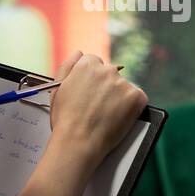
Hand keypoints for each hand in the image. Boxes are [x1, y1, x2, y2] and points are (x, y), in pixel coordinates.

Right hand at [49, 51, 147, 167]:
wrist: (79, 142)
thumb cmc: (66, 120)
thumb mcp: (57, 89)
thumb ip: (67, 66)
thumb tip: (78, 53)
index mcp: (88, 65)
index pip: (95, 63)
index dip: (92, 80)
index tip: (91, 93)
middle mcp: (107, 70)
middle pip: (110, 73)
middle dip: (106, 87)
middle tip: (98, 107)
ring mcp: (123, 83)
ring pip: (123, 87)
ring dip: (118, 97)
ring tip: (106, 115)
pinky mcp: (136, 96)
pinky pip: (137, 98)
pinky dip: (131, 107)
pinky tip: (118, 117)